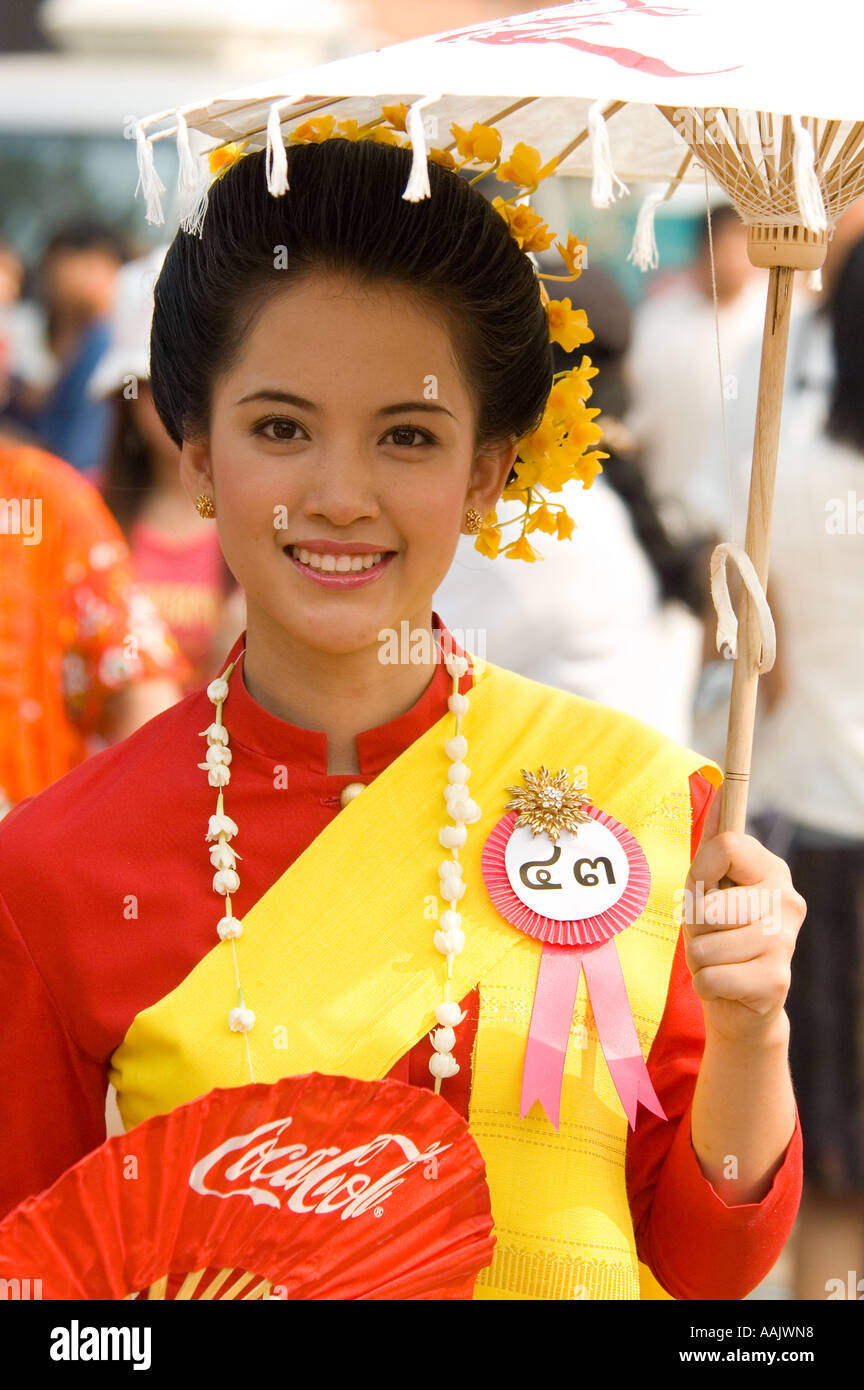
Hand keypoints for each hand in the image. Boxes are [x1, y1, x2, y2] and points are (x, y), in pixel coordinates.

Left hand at [681, 794, 805, 1045]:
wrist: (742, 1004)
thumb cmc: (721, 935)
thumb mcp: (711, 886)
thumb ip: (714, 843)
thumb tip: (718, 789)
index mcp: (772, 870)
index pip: (725, 846)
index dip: (699, 872)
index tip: (703, 890)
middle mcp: (786, 901)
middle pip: (708, 903)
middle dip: (693, 926)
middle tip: (710, 936)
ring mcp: (784, 942)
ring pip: (704, 946)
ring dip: (698, 960)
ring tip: (718, 961)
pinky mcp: (776, 981)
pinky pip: (710, 977)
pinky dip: (705, 986)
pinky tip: (726, 984)